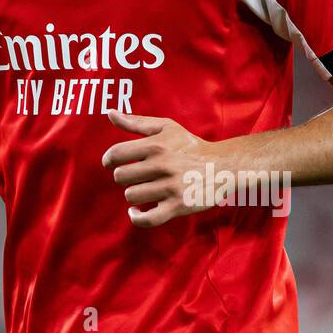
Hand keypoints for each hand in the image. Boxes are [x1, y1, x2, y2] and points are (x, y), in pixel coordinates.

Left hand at [101, 112, 224, 227]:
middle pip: (121, 176)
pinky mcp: (178, 206)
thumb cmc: (190, 145)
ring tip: (143, 189)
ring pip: (132, 196)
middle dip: (124, 176)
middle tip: (135, 175)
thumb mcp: (166, 128)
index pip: (116, 154)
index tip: (112, 163)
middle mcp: (162, 165)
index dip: (109, 159)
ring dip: (134, 194)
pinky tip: (135, 212)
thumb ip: (136, 122)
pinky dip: (137, 217)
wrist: (222, 166)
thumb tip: (110, 113)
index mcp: (156, 145)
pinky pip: (148, 218)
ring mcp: (170, 187)